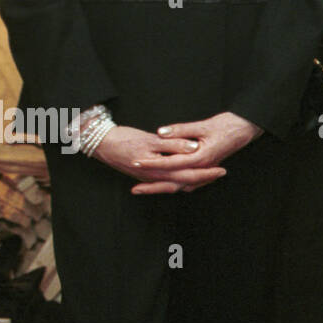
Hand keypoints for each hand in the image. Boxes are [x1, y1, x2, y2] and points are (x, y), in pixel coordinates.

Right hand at [92, 124, 228, 194]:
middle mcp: (154, 177)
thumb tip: (193, 148)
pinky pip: (167, 180)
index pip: (187, 175)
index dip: (205, 173)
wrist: (101, 143)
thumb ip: (173, 144)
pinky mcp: (146, 173)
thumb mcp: (150, 140)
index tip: (221, 169)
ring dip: (192, 180)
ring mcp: (149, 176)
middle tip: (222, 172)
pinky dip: (179, 179)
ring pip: (176, 183)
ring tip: (210, 175)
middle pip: (184, 182)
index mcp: (157, 170)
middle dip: (203, 178)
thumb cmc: (124, 139)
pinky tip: (187, 176)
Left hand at [126, 112, 263, 194]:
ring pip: (182, 186)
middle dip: (153, 186)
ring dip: (164, 188)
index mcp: (201, 158)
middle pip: (174, 183)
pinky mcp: (208, 169)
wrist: (247, 128)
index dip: (152, 163)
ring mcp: (207, 171)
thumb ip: (180, 130)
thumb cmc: (228, 125)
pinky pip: (190, 183)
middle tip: (135, 189)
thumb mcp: (204, 125)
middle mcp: (203, 168)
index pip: (171, 164)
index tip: (136, 162)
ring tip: (147, 189)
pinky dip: (177, 185)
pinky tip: (168, 184)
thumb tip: (160, 132)